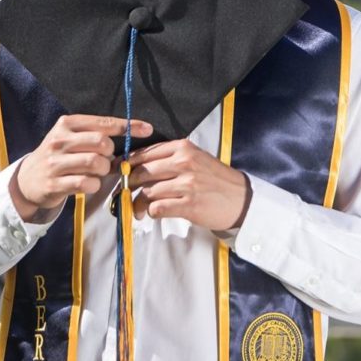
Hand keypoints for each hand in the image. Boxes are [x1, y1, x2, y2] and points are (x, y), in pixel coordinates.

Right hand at [10, 115, 151, 221]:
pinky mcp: (54, 183)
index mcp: (67, 124)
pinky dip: (93, 185)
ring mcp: (55, 162)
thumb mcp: (72, 138)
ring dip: (103, 170)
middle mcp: (59, 140)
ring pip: (96, 163)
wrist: (28, 179)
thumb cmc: (59, 157)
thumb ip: (96, 135)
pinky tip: (88, 184)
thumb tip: (133, 137)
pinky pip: (86, 183)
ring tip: (96, 172)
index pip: (103, 123)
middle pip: (101, 143)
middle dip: (110, 154)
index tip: (147, 129)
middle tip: (105, 160)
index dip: (128, 126)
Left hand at [127, 139, 250, 233]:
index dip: (127, 165)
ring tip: (137, 210)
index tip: (119, 174)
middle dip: (128, 185)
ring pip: (147, 192)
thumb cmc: (216, 180)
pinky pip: (157, 208)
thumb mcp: (195, 159)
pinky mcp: (189, 204)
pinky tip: (154, 213)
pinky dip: (151, 212)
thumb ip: (170, 158)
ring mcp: (186, 183)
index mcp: (183, 148)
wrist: (241, 199)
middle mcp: (183, 162)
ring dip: (137, 203)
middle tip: (123, 194)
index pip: (145, 154)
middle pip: (142, 172)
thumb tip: (137, 166)